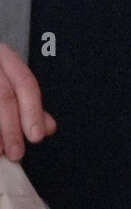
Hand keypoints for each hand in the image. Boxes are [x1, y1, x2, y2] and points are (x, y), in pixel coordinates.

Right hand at [0, 43, 55, 160]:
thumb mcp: (12, 84)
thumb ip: (30, 106)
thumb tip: (48, 127)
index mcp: (6, 56)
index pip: (26, 83)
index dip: (33, 112)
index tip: (36, 137)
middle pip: (4, 95)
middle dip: (11, 128)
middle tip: (16, 152)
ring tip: (0, 151)